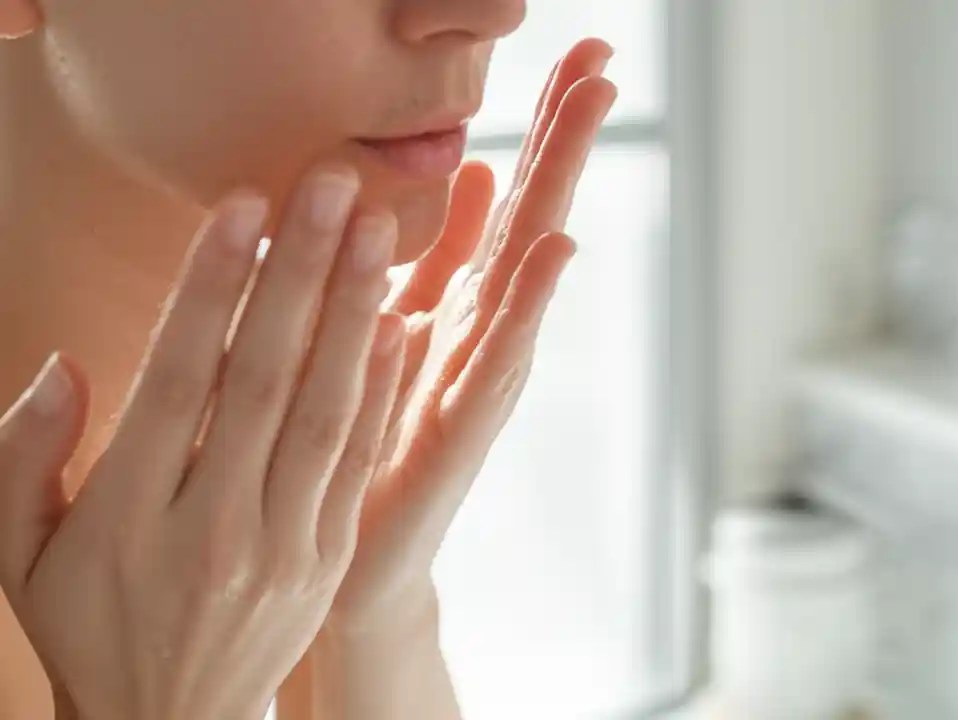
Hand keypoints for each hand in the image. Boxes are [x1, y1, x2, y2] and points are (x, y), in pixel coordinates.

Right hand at [0, 162, 408, 719]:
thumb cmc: (88, 624)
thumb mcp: (17, 552)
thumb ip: (24, 457)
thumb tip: (65, 369)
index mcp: (129, 515)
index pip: (178, 378)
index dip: (213, 288)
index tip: (244, 206)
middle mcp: (214, 525)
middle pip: (264, 380)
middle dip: (302, 275)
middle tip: (335, 185)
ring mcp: (283, 545)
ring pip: (325, 415)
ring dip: (354, 316)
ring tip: (378, 234)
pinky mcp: (329, 558)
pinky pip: (358, 463)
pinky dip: (380, 393)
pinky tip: (399, 323)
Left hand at [320, 37, 616, 633]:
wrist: (357, 552)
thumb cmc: (381, 438)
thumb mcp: (408, 324)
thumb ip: (442, 253)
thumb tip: (469, 165)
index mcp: (467, 298)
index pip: (512, 194)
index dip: (543, 125)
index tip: (584, 54)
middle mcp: (487, 326)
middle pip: (532, 214)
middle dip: (564, 134)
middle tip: (603, 60)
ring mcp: (485, 373)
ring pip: (529, 267)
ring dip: (559, 186)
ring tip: (592, 113)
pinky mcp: (464, 425)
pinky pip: (500, 355)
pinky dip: (531, 301)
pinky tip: (558, 249)